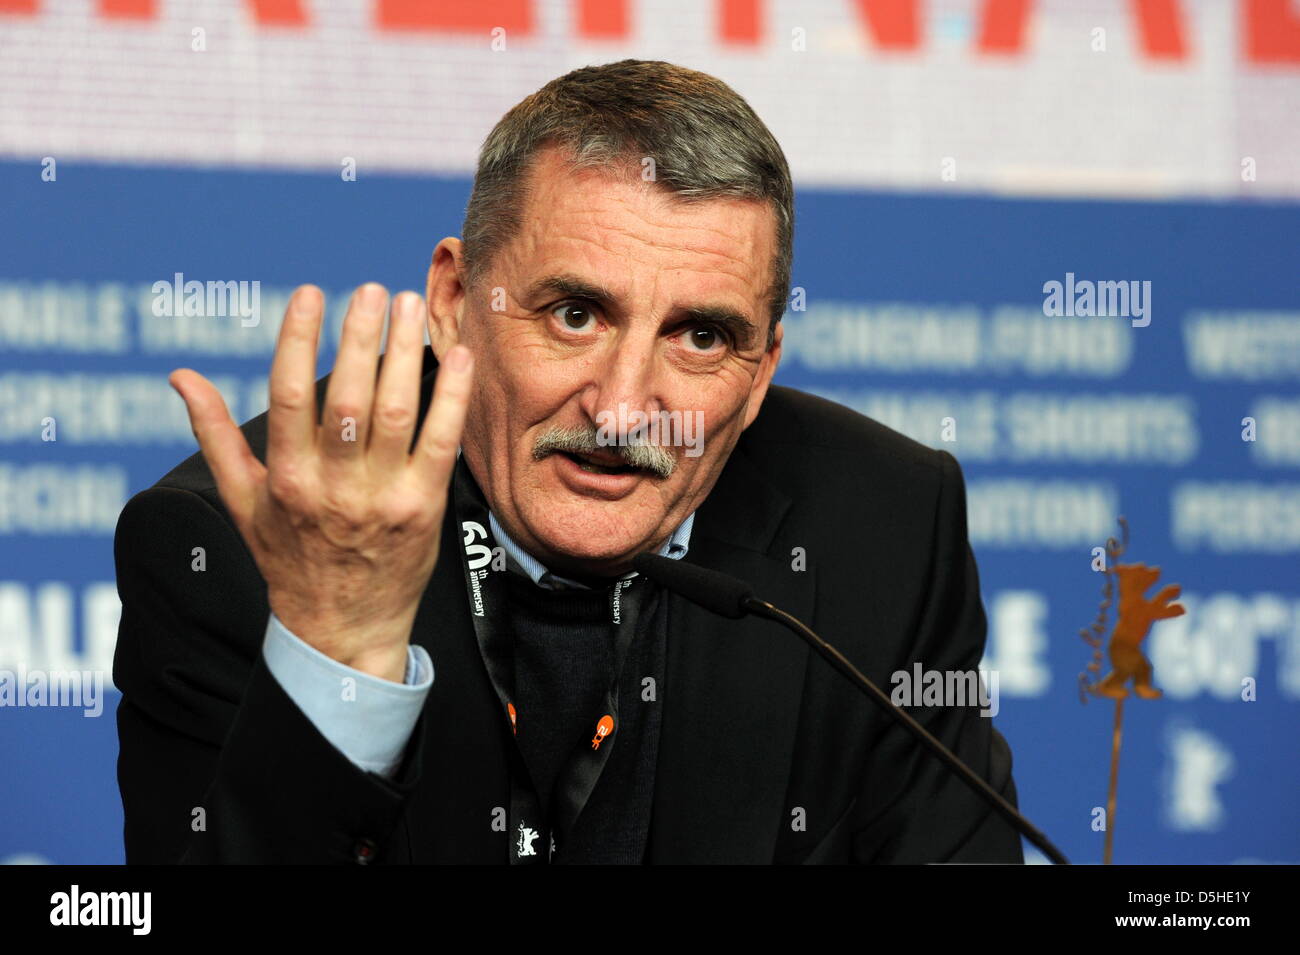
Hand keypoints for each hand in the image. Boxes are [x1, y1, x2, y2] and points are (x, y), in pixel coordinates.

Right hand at [170, 283, 473, 682]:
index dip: (299, 338)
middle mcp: (332, 486)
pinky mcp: (422, 507)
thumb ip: (214, 434)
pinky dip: (451, 396)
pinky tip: (456, 356)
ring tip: (408, 305)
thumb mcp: (242, 502)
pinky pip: (441, 441)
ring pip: (396, 410)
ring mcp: (381, 497)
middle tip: (372, 289)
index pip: (290, 393)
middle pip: (348, 394)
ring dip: (403, 352)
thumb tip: (181, 377)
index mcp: (286, 478)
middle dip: (360, 335)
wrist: (343, 628)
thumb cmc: (291, 560)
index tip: (310, 293)